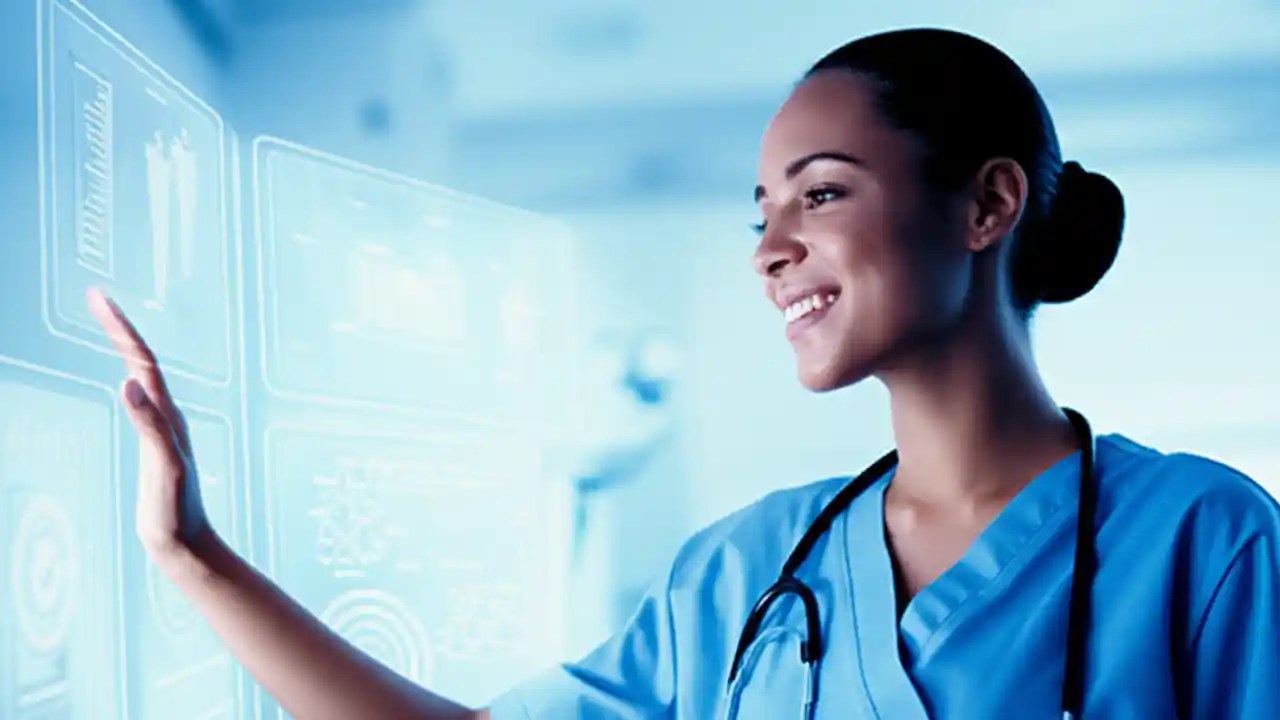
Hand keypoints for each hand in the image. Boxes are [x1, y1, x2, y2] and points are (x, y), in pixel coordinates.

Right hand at [87, 287, 212, 564]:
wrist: (185, 543)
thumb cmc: (175, 510)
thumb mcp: (163, 467)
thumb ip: (150, 426)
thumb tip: (131, 382)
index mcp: (168, 415)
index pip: (143, 360)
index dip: (120, 328)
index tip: (98, 298)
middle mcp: (169, 416)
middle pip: (143, 360)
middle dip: (120, 327)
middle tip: (95, 297)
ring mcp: (163, 429)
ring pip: (145, 376)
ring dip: (127, 347)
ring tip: (109, 321)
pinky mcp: (155, 445)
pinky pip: (142, 400)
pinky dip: (131, 379)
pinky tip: (127, 380)